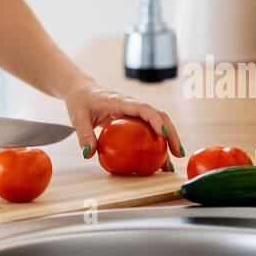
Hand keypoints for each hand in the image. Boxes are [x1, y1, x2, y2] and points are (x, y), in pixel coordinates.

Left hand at [62, 79, 183, 169]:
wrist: (81, 91)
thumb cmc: (80, 102)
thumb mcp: (78, 118)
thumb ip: (84, 135)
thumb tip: (88, 154)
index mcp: (119, 101)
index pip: (142, 108)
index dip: (154, 119)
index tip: (163, 134)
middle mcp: (131, 104)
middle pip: (157, 115)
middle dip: (171, 132)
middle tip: (177, 153)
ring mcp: (134, 111)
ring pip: (157, 122)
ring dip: (168, 140)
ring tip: (170, 164)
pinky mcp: (133, 119)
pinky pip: (148, 131)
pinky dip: (155, 145)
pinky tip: (157, 162)